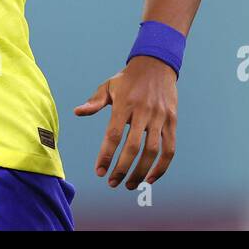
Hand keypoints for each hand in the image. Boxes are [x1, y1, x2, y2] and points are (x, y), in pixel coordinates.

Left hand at [74, 55, 176, 189]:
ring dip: (140, 172)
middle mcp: (143, 111)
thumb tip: (77, 112)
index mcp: (124, 104)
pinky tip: (150, 178)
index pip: (114, 135)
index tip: (99, 171)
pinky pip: (169, 148)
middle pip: (133, 147)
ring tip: (129, 184)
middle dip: (121, 169)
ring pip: (152, 151)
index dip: (106, 155)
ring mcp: (159, 117)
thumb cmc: (128, 78)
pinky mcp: (172, 121)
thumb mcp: (109, 86)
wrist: (157, 63)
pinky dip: (161, 167)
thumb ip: (94, 102)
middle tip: (112, 183)